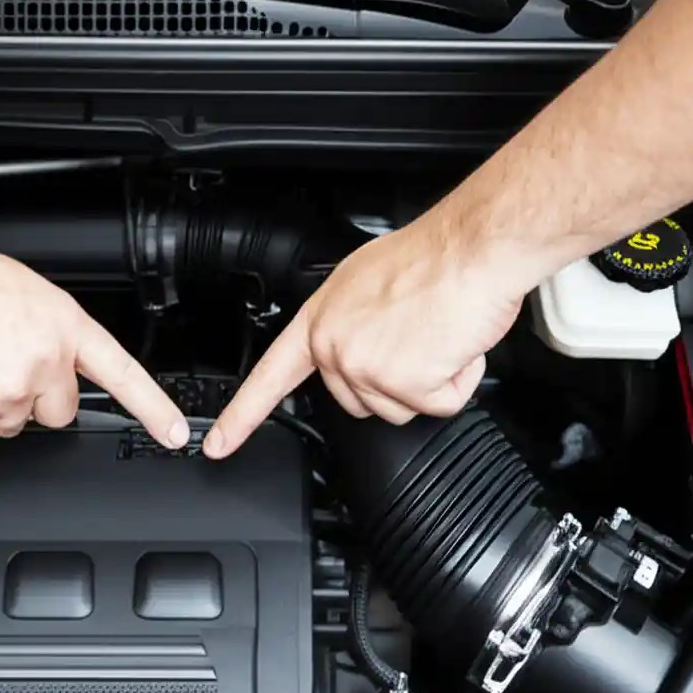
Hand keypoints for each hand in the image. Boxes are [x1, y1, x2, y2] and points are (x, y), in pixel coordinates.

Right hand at [0, 226, 188, 445]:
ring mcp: (7, 392)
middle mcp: (42, 362)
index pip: (120, 374)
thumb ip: (49, 333)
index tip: (175, 433)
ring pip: (9, 422)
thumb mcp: (20, 292)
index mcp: (61, 326)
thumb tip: (55, 361)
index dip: (152, 408)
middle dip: (34, 398)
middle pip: (57, 412)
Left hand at [203, 215, 528, 458]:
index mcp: (320, 319)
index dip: (242, 416)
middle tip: (418, 332)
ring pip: (401, 408)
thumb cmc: (434, 258)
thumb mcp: (368, 282)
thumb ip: (351, 320)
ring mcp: (365, 367)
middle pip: (361, 401)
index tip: (219, 444)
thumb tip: (361, 338)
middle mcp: (335, 345)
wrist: (473, 248)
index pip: (270, 378)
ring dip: (431, 379)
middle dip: (398, 379)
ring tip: (437, 333)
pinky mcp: (404, 383)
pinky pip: (438, 405)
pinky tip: (453, 344)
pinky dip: (456, 381)